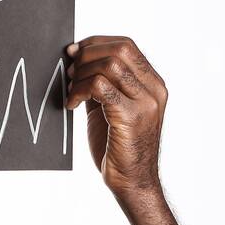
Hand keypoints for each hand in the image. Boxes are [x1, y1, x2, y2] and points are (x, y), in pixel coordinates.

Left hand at [65, 35, 166, 197]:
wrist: (132, 183)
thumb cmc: (119, 148)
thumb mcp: (111, 109)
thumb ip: (103, 85)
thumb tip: (78, 61)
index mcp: (153, 85)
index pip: (126, 46)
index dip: (96, 42)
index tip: (74, 51)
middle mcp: (154, 90)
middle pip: (119, 50)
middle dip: (88, 55)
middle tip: (70, 72)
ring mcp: (145, 103)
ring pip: (110, 65)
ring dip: (82, 73)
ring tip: (71, 90)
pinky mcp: (130, 117)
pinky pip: (102, 88)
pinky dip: (80, 91)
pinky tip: (71, 104)